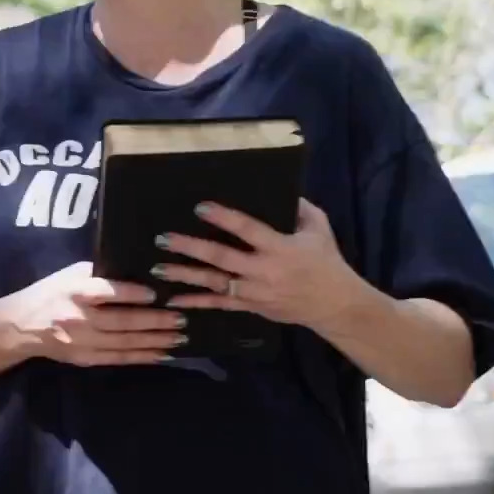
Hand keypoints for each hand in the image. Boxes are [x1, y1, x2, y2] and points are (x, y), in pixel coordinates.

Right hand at [0, 261, 184, 366]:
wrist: (20, 326)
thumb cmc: (49, 293)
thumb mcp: (69, 275)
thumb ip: (99, 274)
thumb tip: (137, 271)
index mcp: (74, 292)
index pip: (108, 292)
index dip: (133, 293)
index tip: (157, 293)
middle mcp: (79, 318)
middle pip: (122, 321)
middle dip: (155, 321)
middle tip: (181, 317)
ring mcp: (82, 342)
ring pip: (125, 343)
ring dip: (155, 341)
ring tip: (179, 337)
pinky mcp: (85, 359)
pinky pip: (119, 359)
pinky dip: (142, 357)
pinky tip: (162, 354)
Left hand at [153, 199, 363, 329]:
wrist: (335, 305)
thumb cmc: (326, 261)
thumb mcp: (319, 228)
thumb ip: (299, 208)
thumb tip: (280, 186)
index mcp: (281, 248)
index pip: (249, 230)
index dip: (224, 219)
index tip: (200, 207)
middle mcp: (264, 271)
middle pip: (223, 258)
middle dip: (191, 248)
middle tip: (164, 239)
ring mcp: (255, 292)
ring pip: (215, 283)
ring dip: (185, 275)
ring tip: (158, 267)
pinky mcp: (250, 307)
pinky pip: (218, 304)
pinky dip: (195, 303)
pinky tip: (172, 300)